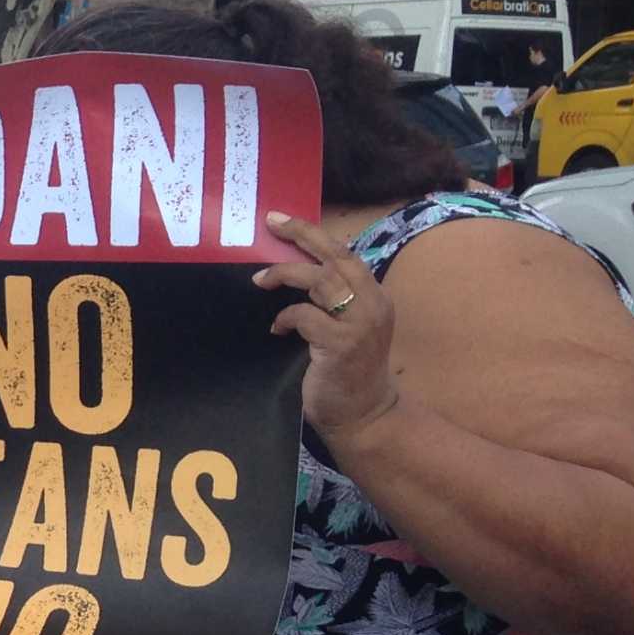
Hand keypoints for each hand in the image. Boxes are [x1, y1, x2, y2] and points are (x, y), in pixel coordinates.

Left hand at [257, 212, 400, 438]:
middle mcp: (373, 304)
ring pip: (321, 281)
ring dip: (285, 275)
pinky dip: (286, 317)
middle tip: (272, 225)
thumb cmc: (346, 372)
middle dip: (303, 236)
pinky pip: (306, 316)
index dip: (313, 234)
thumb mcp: (342, 329)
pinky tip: (276, 329)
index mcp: (373, 296)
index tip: (282, 220)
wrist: (363, 415)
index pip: (345, 254)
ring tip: (260, 281)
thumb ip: (328, 302)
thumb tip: (287, 273)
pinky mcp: (341, 344)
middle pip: (337, 257)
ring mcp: (360, 324)